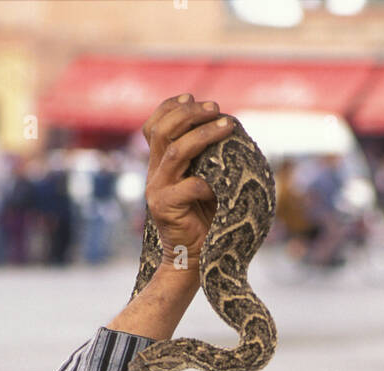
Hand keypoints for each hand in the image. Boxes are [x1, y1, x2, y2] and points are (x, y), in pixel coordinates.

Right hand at [141, 95, 232, 265]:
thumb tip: (230, 131)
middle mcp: (154, 174)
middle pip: (163, 131)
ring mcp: (157, 191)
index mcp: (159, 166)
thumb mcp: (204, 185)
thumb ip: (205, 162)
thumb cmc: (206, 223)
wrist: (194, 260)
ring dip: (202, 136)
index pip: (154, 126)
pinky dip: (207, 182)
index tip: (192, 96)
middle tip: (216, 108)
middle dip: (190, 115)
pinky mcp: (164, 209)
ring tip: (227, 126)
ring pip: (175, 152)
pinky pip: (189, 186)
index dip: (170, 107)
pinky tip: (222, 185)